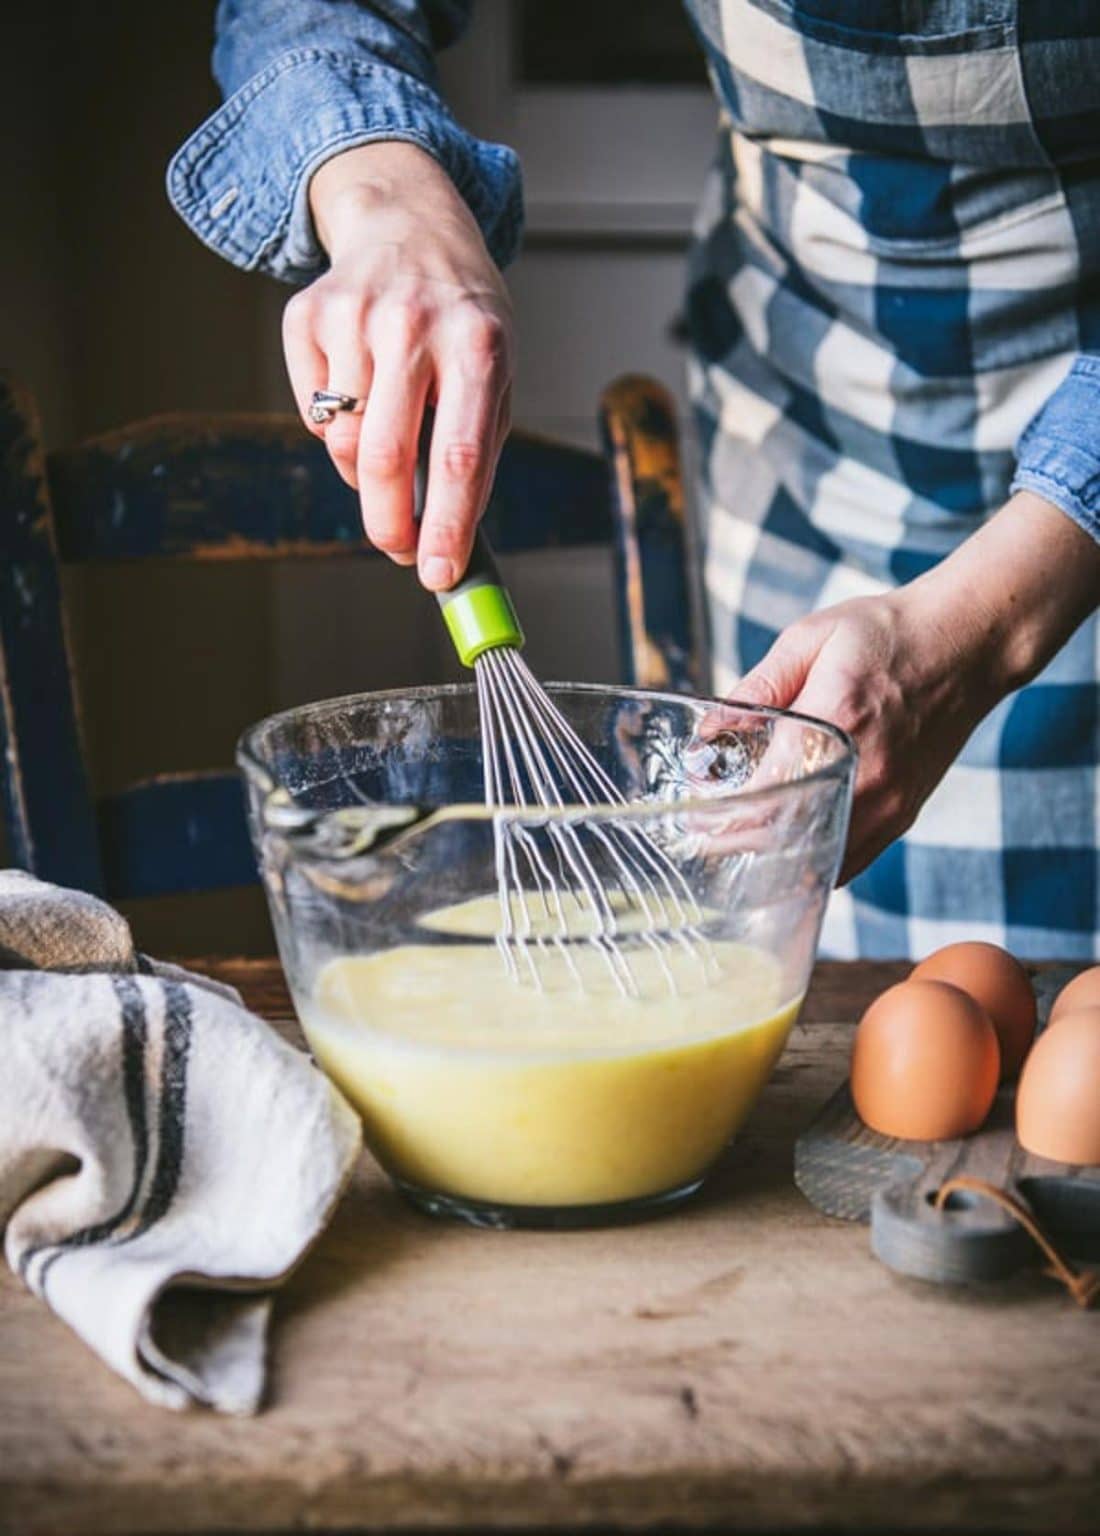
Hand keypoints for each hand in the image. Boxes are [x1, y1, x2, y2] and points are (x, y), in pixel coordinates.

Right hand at [283, 142, 513, 590]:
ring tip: (391, 444)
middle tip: (400, 549)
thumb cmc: (461, 319)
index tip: (438, 574)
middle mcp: (414, 325)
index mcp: (477, 345)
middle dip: (390, 523)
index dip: (445, 526)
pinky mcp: (308, 314)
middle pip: (387, 457)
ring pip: (345, 441)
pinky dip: (336, 428)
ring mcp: (355, 315)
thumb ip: (475, 454)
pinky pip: (314, 413)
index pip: (458, 457)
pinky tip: (361, 391)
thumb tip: (449, 542)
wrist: (409, 224)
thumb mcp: (495, 375)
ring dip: (365, 472)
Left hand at [731, 492, 1099, 881]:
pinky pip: (852, 860)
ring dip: (777, 861)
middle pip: (789, 836)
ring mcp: (890, 801)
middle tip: (702, 840)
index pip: (767, 793)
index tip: (692, 821)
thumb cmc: (888, 634)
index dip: (723, 817)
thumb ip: (757, 688)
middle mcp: (867, 773)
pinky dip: (815, 863)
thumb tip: (709, 733)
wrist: (968, 643)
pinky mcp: (904, 813)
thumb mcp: (811, 638)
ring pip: (821, 860)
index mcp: (836, 721)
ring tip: (737, 846)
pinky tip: (787, 850)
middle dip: (738, 844)